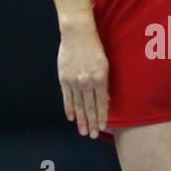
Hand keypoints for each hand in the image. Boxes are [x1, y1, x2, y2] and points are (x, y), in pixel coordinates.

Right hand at [58, 22, 108, 137]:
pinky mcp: (64, 79)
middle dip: (91, 123)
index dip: (102, 116)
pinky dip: (69, 108)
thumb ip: (104, 84)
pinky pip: (67, 98)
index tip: (102, 128)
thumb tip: (105, 100)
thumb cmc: (94, 48)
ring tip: (82, 131)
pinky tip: (71, 118)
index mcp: (100, 78)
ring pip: (78, 105)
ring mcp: (74, 82)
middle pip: (89, 107)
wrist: (77, 34)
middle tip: (92, 135)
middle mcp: (87, 82)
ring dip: (81, 120)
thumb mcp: (105, 65)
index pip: (101, 103)